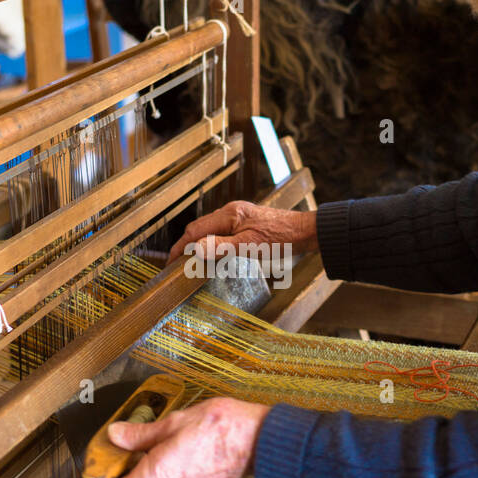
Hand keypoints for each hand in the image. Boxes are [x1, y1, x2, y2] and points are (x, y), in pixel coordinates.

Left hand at [94, 397, 270, 477]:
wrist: (261, 441)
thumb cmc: (222, 428)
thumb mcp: (175, 421)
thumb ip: (141, 434)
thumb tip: (115, 435)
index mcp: (158, 475)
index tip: (100, 471)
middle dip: (129, 466)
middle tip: (127, 441)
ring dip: (151, 465)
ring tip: (161, 437)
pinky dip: (169, 467)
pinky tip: (180, 445)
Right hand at [166, 200, 317, 263]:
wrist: (305, 232)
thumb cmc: (280, 239)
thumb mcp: (249, 246)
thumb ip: (221, 246)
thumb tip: (195, 248)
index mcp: (229, 215)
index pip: (195, 230)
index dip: (181, 247)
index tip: (171, 263)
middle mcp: (231, 212)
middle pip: (200, 227)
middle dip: (188, 245)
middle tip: (180, 265)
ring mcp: (239, 216)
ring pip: (210, 229)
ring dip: (200, 244)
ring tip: (194, 263)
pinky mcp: (246, 222)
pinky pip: (221, 231)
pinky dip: (213, 242)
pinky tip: (215, 254)